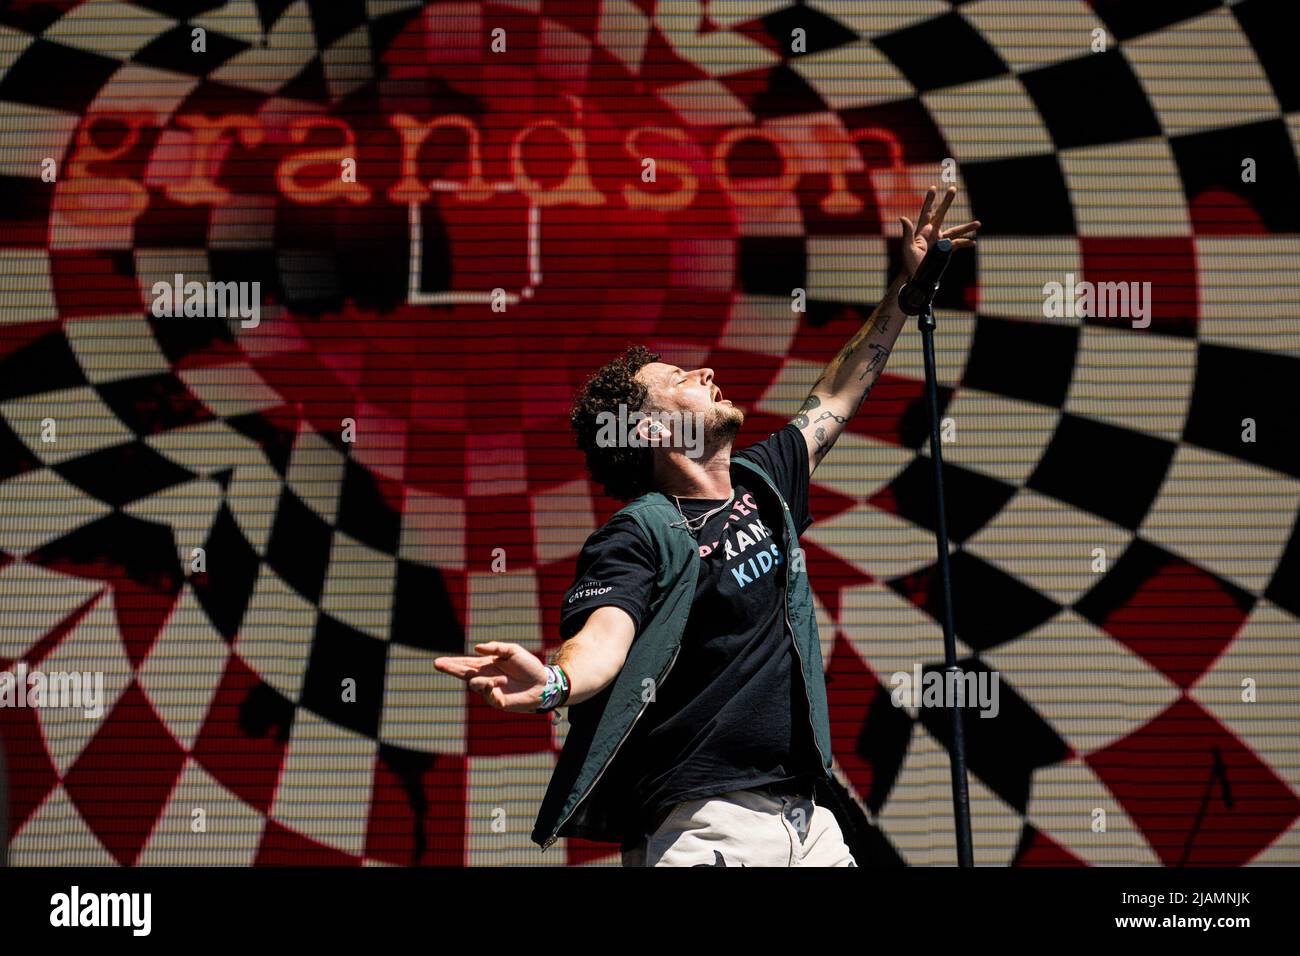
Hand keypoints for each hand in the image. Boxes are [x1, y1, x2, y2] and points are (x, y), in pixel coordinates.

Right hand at [434, 641, 550, 711]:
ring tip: (502, 678)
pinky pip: (487, 695)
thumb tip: (476, 648)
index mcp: (487, 665)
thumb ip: (495, 647)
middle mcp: (486, 677)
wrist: (543, 683)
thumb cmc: (529, 666)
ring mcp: (490, 690)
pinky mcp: (497, 701)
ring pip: (475, 684)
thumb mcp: (513, 650)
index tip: (439, 662)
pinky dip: (492, 686)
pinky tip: (501, 681)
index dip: (453, 662)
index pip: (466, 663)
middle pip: (464, 673)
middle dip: (451, 669)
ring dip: (483, 680)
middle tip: (438, 664)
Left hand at [899, 185, 978, 279]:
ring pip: (955, 231)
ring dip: (966, 227)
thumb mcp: (908, 247)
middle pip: (941, 214)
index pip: (927, 212)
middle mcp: (932, 233)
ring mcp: (940, 242)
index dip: (929, 200)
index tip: (933, 188)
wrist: (917, 277)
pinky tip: (973, 243)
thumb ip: (907, 232)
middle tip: (953, 188)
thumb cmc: (910, 262)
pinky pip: (957, 245)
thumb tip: (902, 217)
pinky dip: (965, 244)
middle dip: (947, 201)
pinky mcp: (945, 251)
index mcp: (923, 231)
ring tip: (978, 224)